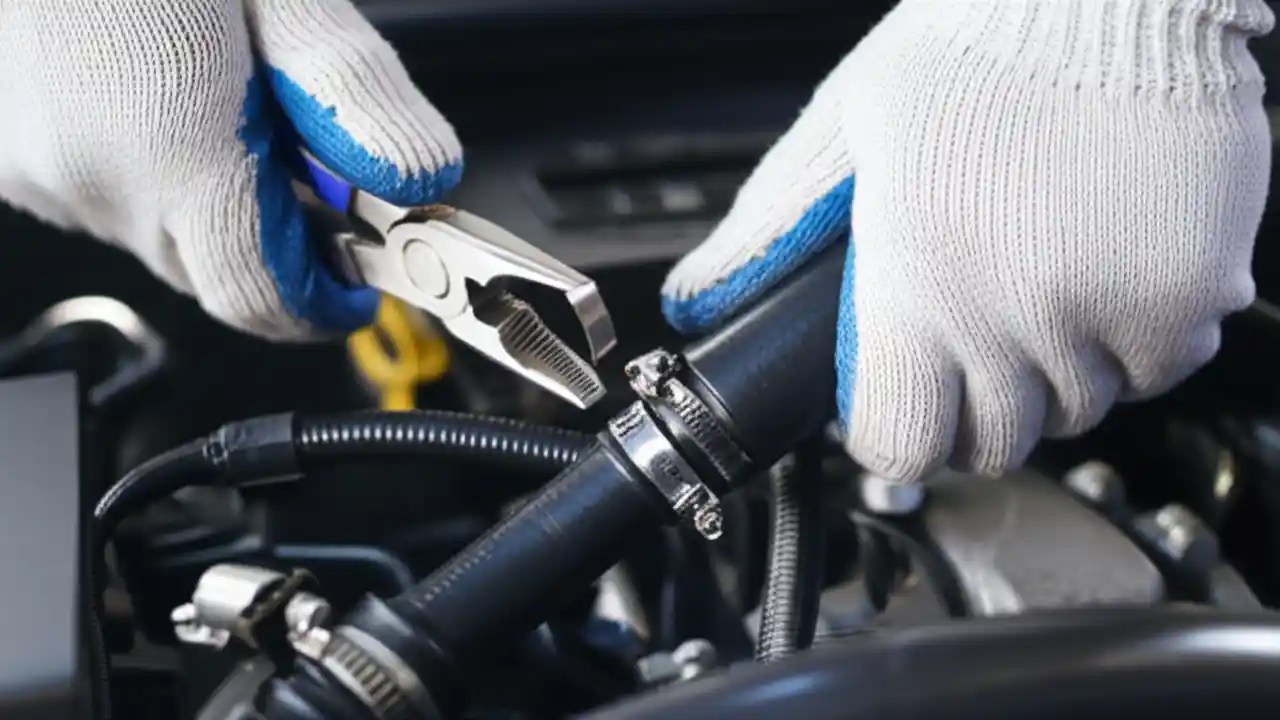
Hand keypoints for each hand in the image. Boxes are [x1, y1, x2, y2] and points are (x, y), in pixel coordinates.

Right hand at [0, 0, 460, 338]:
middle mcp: (95, 180)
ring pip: (159, 237)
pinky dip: (147, 171)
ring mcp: (38, 172)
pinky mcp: (6, 157)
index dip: (324, 305)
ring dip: (208, 200)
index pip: (265, 299)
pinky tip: (157, 93)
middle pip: (218, 274)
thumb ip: (352, 93)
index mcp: (174, 149)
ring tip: (217, 97)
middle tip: (302, 160)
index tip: (359, 282)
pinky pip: (102, 197)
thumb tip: (416, 176)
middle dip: (276, 240)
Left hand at [663, 0, 1273, 481]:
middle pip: (994, 444)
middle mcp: (1012, 320)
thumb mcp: (841, 136)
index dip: (894, 435)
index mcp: (917, 289)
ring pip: (1080, 410)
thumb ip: (768, 234)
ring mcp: (1109, 315)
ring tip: (1043, 284)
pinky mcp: (1188, 294)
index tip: (902, 409)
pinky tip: (1108, 270)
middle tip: (973, 342)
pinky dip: (1138, 339)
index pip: (899, 445)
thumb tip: (695, 300)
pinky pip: (1161, 366)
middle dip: (976, 410)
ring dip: (1057, 373)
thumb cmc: (968, 47)